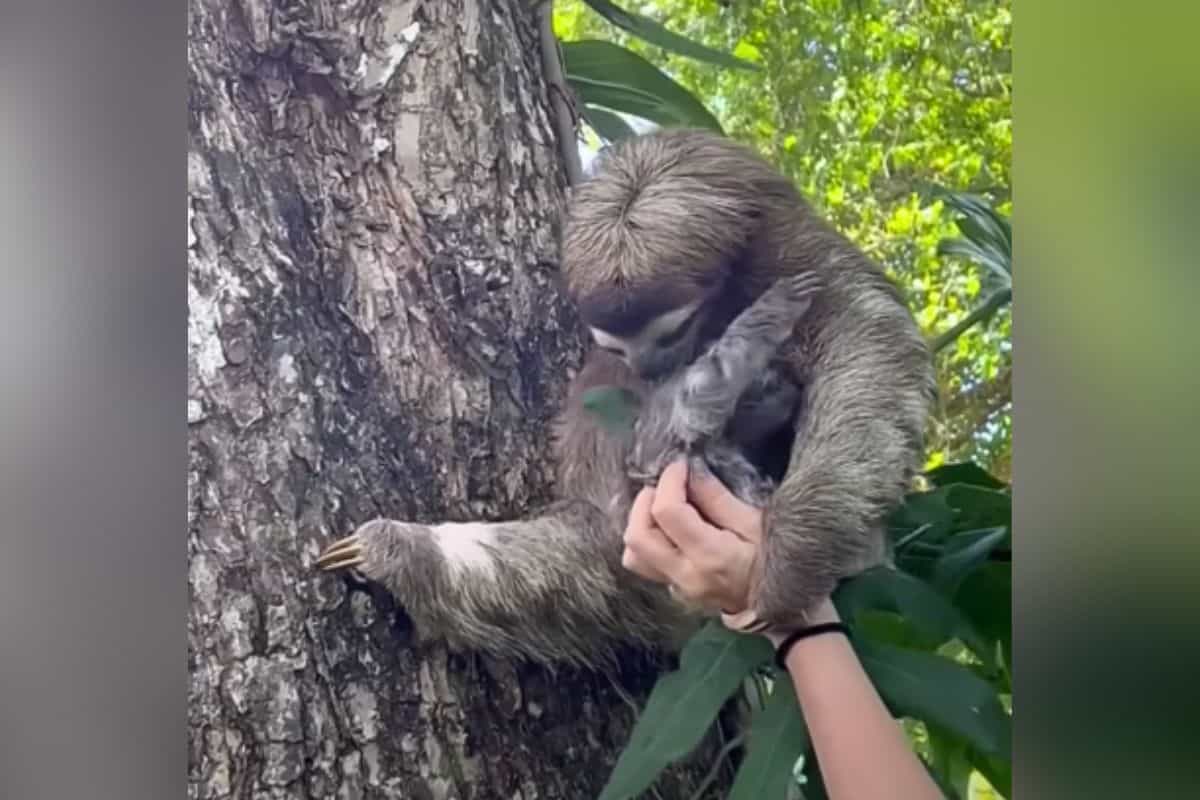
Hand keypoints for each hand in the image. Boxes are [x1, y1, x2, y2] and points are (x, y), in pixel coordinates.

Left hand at [621, 459, 764, 615]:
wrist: (784, 605)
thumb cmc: (774, 559)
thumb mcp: (755, 522)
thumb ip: (717, 498)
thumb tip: (690, 473)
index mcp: (710, 556)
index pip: (666, 512)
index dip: (669, 481)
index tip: (681, 466)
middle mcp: (685, 575)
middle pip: (637, 536)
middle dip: (644, 501)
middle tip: (668, 487)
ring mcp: (677, 588)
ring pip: (633, 556)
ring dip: (641, 524)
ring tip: (664, 508)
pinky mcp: (674, 592)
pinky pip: (646, 565)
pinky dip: (649, 541)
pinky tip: (670, 529)